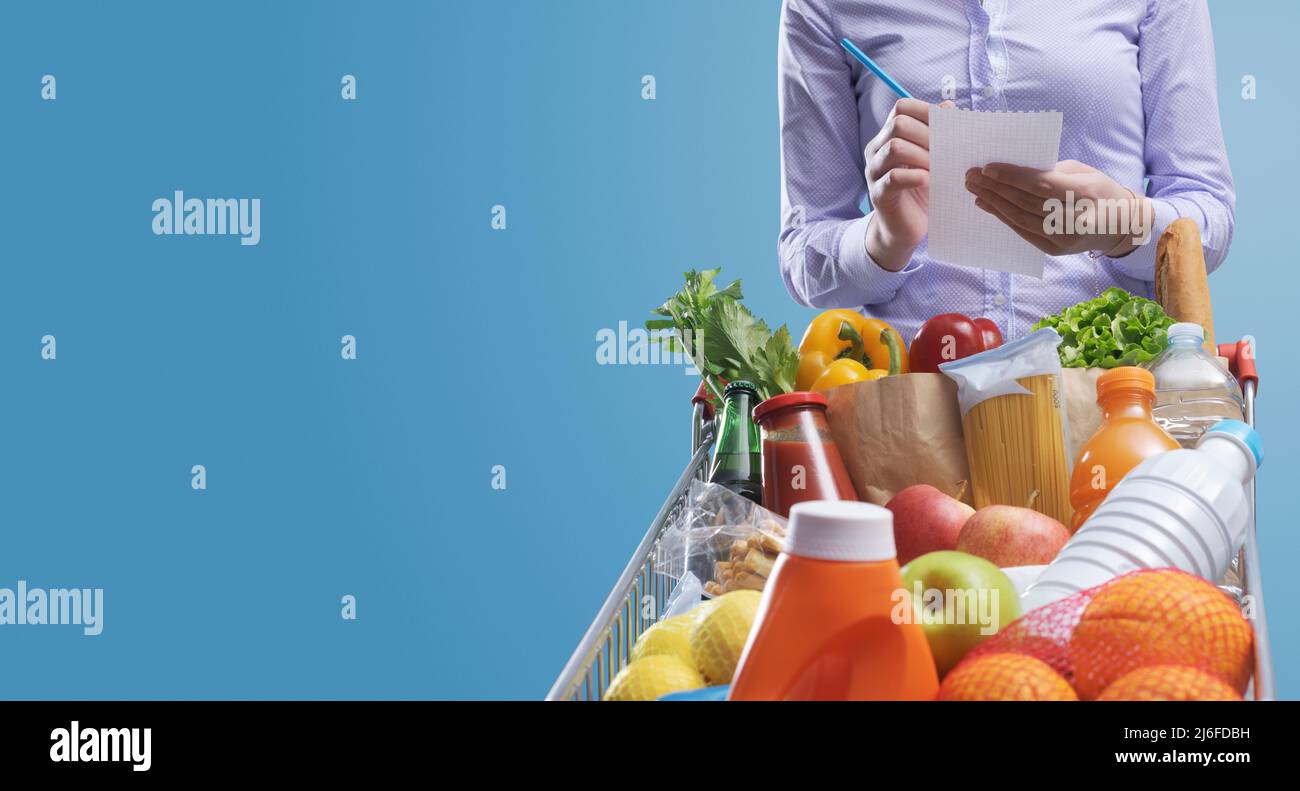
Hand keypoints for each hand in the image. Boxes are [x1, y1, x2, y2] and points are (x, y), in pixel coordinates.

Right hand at [864, 98, 954, 270]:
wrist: (906, 229)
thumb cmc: (922, 192)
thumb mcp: (933, 159)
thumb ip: (938, 133)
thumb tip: (949, 108)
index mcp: (888, 137)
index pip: (901, 108)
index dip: (925, 111)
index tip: (947, 125)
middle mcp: (877, 151)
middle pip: (898, 124)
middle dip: (927, 134)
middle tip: (945, 150)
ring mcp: (874, 173)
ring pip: (894, 147)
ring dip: (922, 155)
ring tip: (937, 168)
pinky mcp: (878, 194)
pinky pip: (893, 178)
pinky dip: (915, 177)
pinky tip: (928, 182)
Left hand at [965, 160, 1151, 256]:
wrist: (1120, 225)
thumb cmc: (1099, 190)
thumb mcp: (1083, 172)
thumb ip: (1051, 171)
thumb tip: (1013, 169)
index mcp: (1084, 193)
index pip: (1040, 184)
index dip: (1011, 177)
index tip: (988, 168)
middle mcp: (1074, 218)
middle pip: (1025, 202)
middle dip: (995, 188)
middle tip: (972, 176)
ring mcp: (1063, 238)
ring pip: (1020, 219)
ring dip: (993, 203)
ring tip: (975, 189)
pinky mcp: (1054, 249)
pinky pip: (1022, 231)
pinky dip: (1002, 217)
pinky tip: (987, 205)